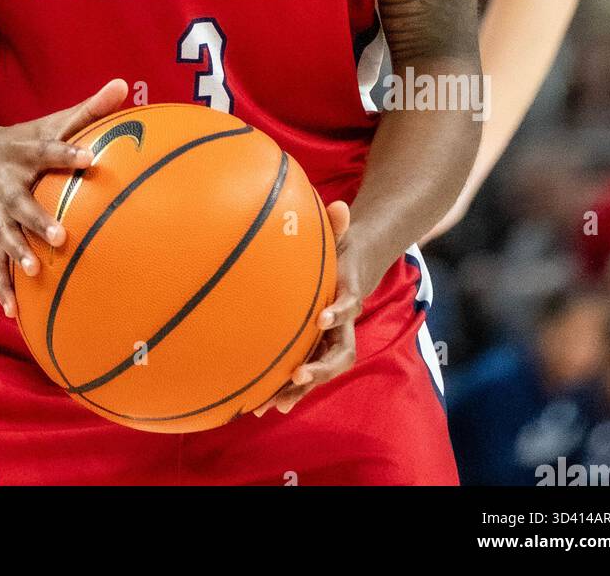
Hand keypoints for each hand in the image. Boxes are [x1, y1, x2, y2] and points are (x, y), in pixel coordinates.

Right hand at [0, 79, 127, 317]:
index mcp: (23, 152)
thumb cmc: (21, 140)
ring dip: (17, 255)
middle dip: (39, 219)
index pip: (48, 150)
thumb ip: (89, 109)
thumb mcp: (50, 121)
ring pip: (4, 236)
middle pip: (22, 202)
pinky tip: (14, 312)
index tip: (91, 158)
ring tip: (35, 273)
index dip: (68, 153)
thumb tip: (126, 84)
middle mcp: (6, 183)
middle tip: (62, 235)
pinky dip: (2, 287)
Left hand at [253, 200, 367, 416]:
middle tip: (300, 375)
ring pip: (320, 371)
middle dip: (321, 368)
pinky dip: (284, 389)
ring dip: (299, 389)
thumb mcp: (340, 235)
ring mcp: (328, 342)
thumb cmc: (340, 250)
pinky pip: (302, 373)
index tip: (322, 316)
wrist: (353, 268)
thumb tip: (340, 204)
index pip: (349, 306)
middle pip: (341, 354)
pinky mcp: (313, 350)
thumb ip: (338, 223)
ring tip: (272, 404)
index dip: (338, 312)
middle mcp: (342, 325)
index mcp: (347, 295)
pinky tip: (256, 403)